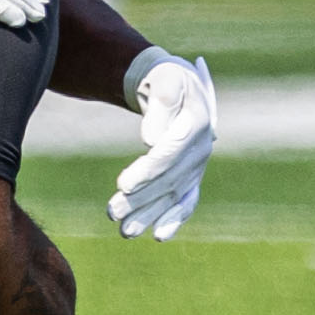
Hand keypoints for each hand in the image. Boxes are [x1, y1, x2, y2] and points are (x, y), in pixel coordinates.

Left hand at [109, 50, 214, 239]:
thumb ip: (162, 103)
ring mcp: (198, 165)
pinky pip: (186, 201)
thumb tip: (152, 139)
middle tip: (112, 212)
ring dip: (149, 214)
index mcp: (196, 122)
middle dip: (140, 198)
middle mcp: (201, 148)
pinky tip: (159, 235)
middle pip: (168, 178)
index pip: (170, 151)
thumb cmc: (167, 79)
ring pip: (173, 194)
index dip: (148, 170)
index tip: (123, 184)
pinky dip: (174, 219)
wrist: (179, 87)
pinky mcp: (191, 175)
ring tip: (124, 230)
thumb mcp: (164, 79)